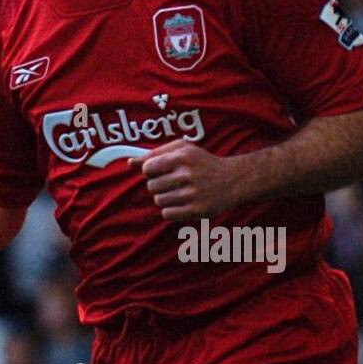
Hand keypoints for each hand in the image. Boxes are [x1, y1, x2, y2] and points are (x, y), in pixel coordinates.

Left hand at [128, 140, 244, 220]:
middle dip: (159, 185)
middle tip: (174, 183)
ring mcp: (193, 194)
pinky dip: (172, 210)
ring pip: (159, 201)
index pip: (148, 168)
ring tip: (179, 193)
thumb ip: (154, 153)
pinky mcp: (197, 210)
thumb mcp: (182, 149)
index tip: (162, 172)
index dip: (151, 172)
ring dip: (165, 198)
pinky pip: (168, 214)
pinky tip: (183, 203)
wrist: (233, 179)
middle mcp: (187, 175)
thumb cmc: (202, 162)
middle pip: (152, 187)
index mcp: (182, 157)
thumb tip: (130, 163)